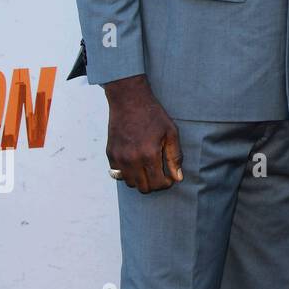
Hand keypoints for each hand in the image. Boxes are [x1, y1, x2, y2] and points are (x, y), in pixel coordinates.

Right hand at [104, 74, 182, 192]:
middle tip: (159, 173)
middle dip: (154, 184)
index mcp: (149, 154)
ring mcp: (119, 157)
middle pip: (143, 187)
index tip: (169, 178)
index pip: (157, 183)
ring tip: (148, 168)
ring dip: (140, 180)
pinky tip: (136, 162)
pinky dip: (128, 173)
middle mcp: (132, 159)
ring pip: (130, 183)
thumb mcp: (171, 132)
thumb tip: (178, 177)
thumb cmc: (153, 115)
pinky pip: (118, 174)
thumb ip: (175, 156)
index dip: (166, 184)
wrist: (129, 101)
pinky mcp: (110, 154)